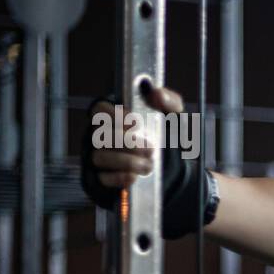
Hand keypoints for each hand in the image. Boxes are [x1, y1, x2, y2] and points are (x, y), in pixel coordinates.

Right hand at [80, 85, 208, 239]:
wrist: (176, 173)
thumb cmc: (170, 140)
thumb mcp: (175, 118)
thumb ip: (169, 101)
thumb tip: (156, 93)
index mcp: (113, 116)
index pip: (99, 109)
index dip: (114, 115)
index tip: (135, 124)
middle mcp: (99, 135)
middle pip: (100, 134)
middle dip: (127, 142)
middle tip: (150, 149)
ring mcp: (96, 158)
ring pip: (99, 157)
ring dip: (125, 161)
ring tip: (148, 165)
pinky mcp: (99, 180)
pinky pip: (100, 179)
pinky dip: (118, 178)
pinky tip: (134, 177)